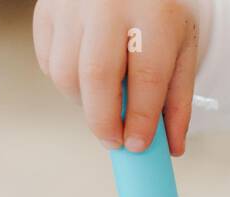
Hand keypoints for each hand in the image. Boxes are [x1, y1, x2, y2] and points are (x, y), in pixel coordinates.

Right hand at [33, 0, 199, 153]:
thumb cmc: (158, 11)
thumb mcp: (182, 47)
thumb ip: (178, 98)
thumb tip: (172, 148)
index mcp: (153, 15)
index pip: (146, 78)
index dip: (140, 119)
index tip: (137, 146)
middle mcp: (109, 6)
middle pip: (97, 76)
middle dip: (104, 121)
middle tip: (113, 142)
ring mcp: (72, 4)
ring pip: (65, 72)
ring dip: (83, 103)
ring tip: (103, 107)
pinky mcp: (47, 7)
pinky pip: (48, 60)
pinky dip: (66, 82)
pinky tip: (86, 81)